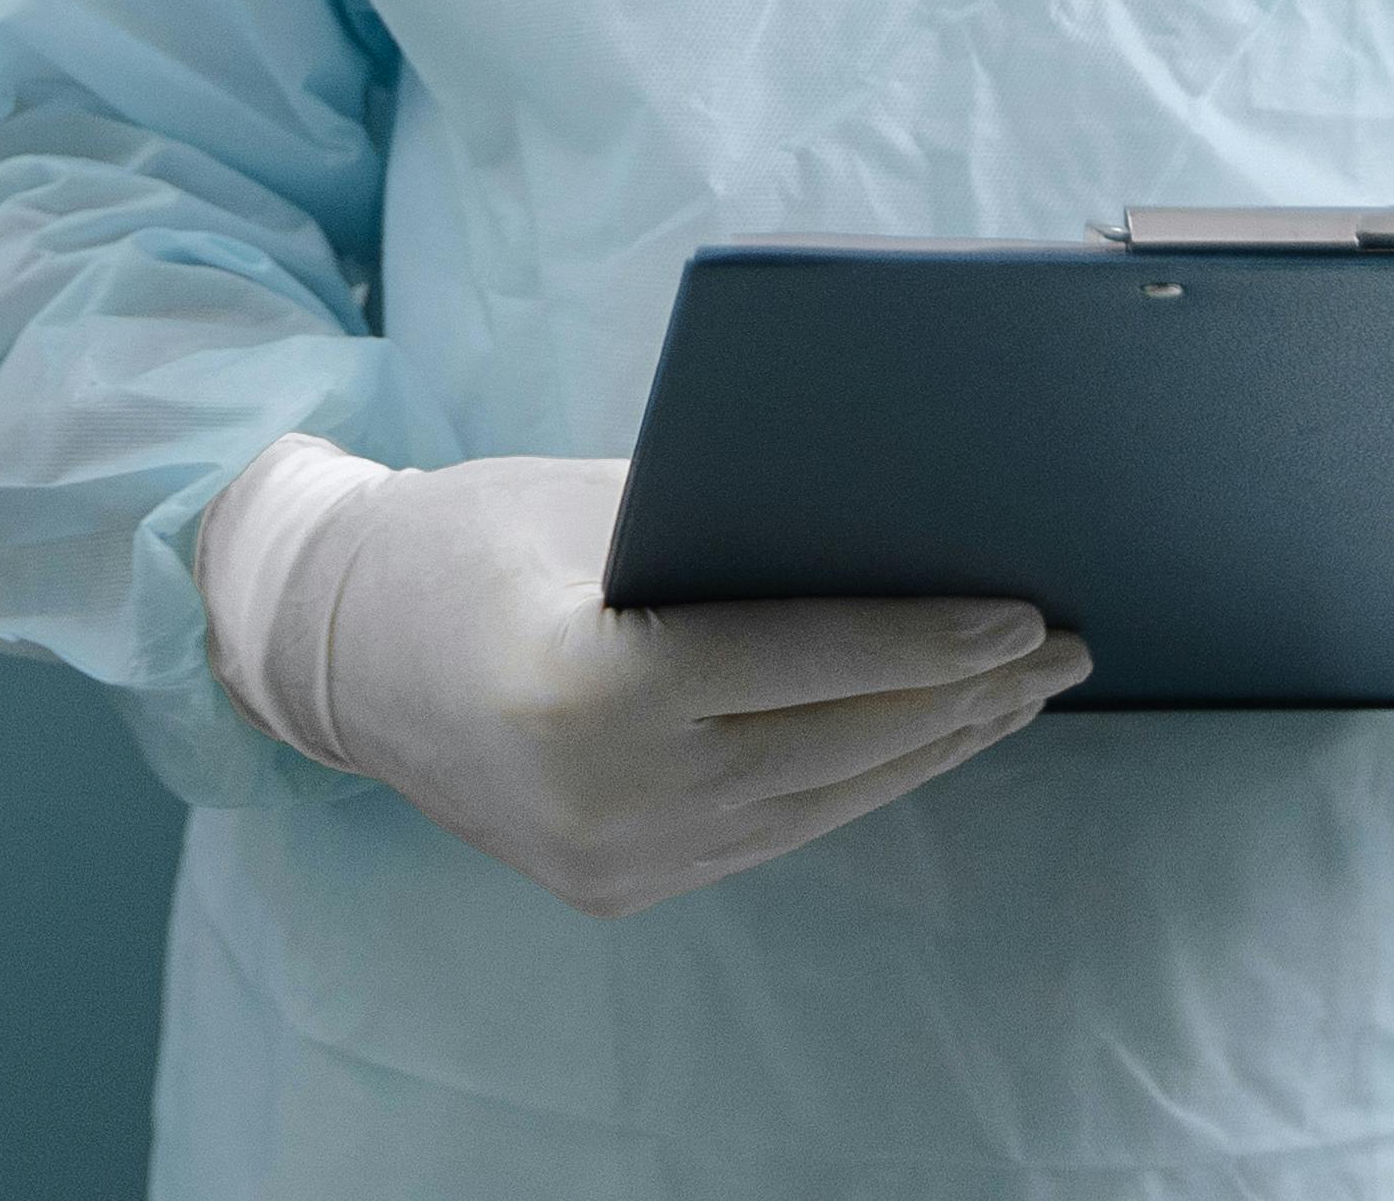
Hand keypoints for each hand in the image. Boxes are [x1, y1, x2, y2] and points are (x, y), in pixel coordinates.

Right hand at [263, 454, 1084, 918]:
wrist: (333, 651)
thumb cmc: (463, 538)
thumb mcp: (589, 506)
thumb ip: (726, 533)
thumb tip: (897, 540)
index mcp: (587, 686)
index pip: (800, 665)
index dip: (926, 641)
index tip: (1024, 614)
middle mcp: (605, 795)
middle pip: (832, 746)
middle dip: (961, 697)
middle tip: (1060, 649)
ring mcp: (612, 861)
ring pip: (819, 801)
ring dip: (929, 747)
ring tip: (1017, 694)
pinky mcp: (617, 888)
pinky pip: (773, 830)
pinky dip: (855, 780)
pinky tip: (917, 740)